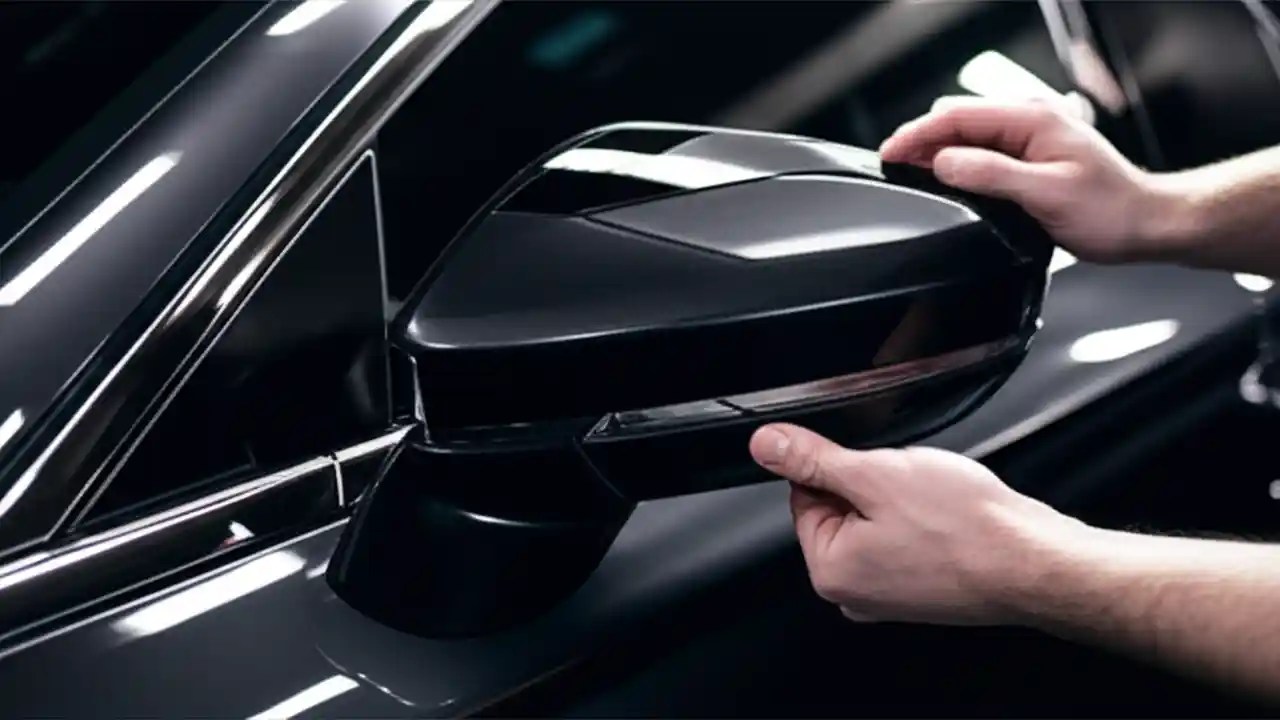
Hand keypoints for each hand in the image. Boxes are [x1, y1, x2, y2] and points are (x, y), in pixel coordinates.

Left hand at [749, 423, 1089, 624]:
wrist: (1036, 561)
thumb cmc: (967, 529)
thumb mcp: (875, 475)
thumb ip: (813, 459)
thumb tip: (765, 446)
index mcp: (830, 571)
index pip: (803, 496)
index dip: (838, 468)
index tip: (872, 466)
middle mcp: (854, 593)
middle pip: (840, 509)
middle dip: (872, 484)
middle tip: (909, 484)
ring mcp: (890, 594)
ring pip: (877, 520)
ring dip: (900, 499)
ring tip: (933, 502)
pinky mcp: (922, 588)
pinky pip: (907, 537)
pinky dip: (923, 520)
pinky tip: (947, 517)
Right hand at [879, 96, 1176, 263]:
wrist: (1144, 224)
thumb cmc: (1110, 210)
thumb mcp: (1046, 194)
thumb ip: (992, 174)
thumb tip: (944, 162)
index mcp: (1032, 120)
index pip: (957, 116)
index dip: (916, 134)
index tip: (890, 153)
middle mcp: (1029, 121)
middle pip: (957, 120)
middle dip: (920, 141)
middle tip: (894, 167)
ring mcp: (1028, 137)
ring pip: (966, 135)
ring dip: (937, 151)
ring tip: (910, 174)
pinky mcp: (1028, 157)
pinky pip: (981, 151)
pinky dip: (956, 163)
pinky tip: (945, 179)